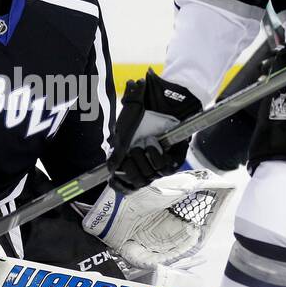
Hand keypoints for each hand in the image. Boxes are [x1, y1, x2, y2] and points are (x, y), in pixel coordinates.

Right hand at [109, 70, 202, 193]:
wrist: (159, 101)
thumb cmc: (140, 114)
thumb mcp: (122, 131)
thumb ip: (117, 151)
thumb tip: (111, 169)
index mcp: (131, 160)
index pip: (126, 184)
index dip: (120, 185)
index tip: (112, 180)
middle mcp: (146, 164)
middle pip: (136, 182)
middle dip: (130, 170)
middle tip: (131, 153)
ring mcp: (159, 163)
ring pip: (149, 177)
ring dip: (142, 162)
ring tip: (142, 146)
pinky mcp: (174, 159)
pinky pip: (164, 169)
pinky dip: (155, 158)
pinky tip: (152, 147)